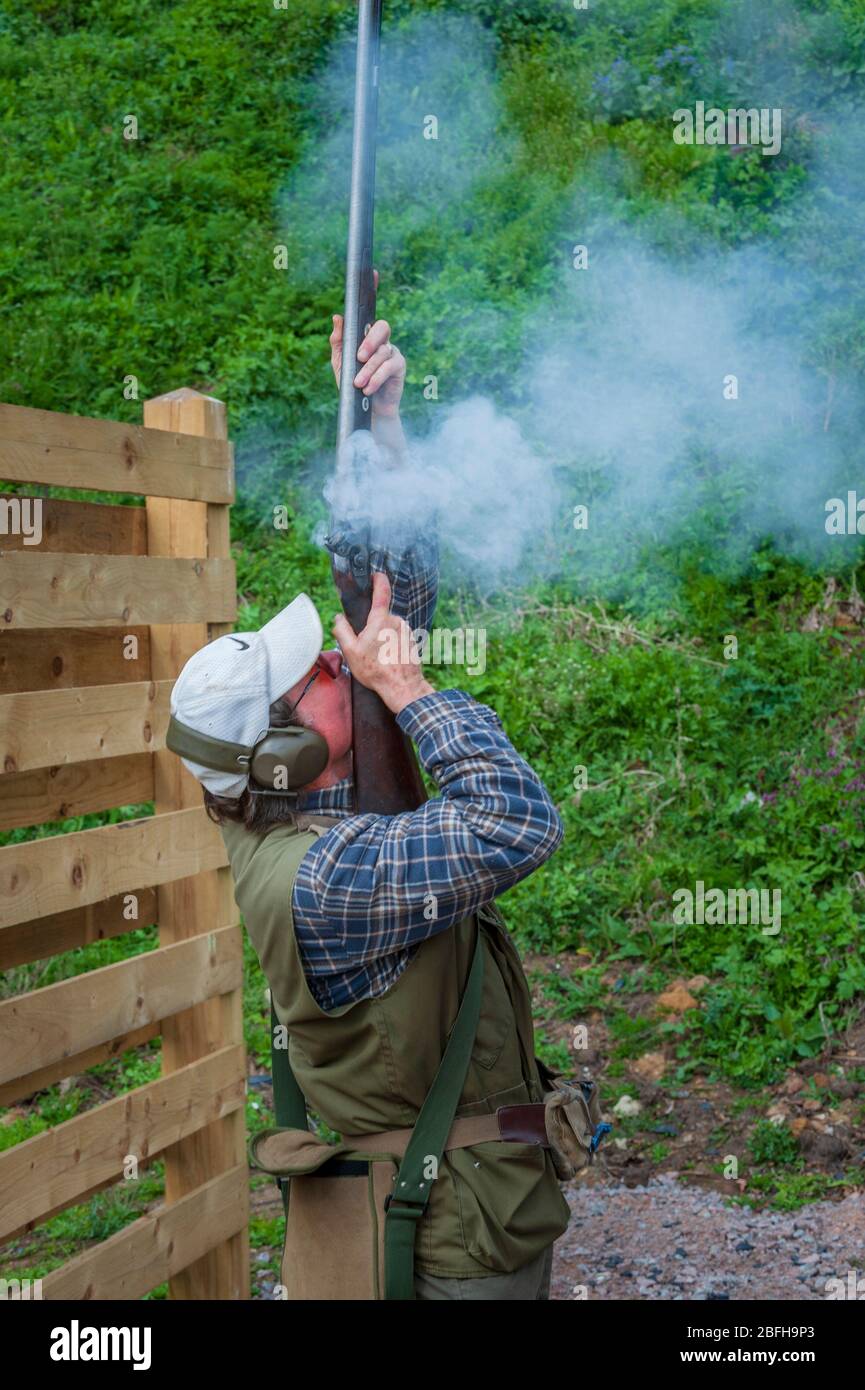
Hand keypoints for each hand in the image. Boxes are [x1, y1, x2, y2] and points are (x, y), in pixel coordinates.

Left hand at [329, 269, 405, 418]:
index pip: (370, 309)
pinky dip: (376, 378)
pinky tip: (368, 388)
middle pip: (382, 327)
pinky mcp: (399, 367)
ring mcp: (392, 352)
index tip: (372, 272)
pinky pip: (389, 367)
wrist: (367, 412)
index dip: (373, 288)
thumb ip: (338, 341)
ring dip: (368, 369)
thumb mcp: (340, 363)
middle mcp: (381, 340)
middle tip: (358, 356)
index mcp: (365, 334)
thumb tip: (337, 317)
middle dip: (370, 341)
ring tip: (358, 383)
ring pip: (383, 352)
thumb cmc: (353, 385)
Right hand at [332, 571, 433, 715]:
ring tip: (377, 657)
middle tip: (365, 646)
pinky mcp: (413, 640)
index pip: (382, 591)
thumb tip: (338, 618)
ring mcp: (407, 630)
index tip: (375, 574)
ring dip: (382, 636)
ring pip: (389, 627)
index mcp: (381, 620)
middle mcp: (397, 621)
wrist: (402, 686)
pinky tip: (387, 659)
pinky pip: (397, 636)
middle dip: (372, 626)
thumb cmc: (376, 670)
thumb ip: (342, 631)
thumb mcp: (351, 651)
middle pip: (380, 616)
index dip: (378, 579)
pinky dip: (391, 644)